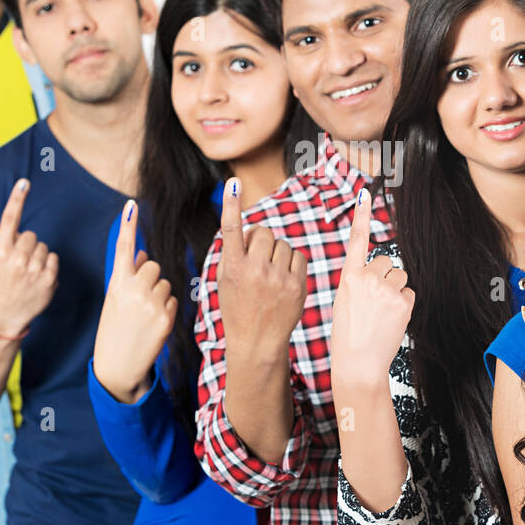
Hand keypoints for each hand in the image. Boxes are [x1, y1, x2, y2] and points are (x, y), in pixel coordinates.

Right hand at [0, 178, 58, 338]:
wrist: (4, 314)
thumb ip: (2, 239)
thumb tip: (18, 225)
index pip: (9, 219)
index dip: (17, 199)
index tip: (24, 182)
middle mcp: (16, 259)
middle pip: (31, 234)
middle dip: (26, 245)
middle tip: (18, 262)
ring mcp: (33, 271)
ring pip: (44, 246)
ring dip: (37, 256)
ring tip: (27, 272)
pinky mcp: (48, 280)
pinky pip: (54, 258)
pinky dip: (47, 265)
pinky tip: (37, 278)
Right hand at [93, 199, 178, 403]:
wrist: (118, 365)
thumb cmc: (114, 329)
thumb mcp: (115, 300)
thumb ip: (128, 276)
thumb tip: (141, 253)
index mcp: (117, 284)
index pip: (123, 249)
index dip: (127, 226)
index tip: (131, 204)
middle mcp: (134, 290)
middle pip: (153, 265)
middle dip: (150, 277)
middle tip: (140, 298)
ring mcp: (151, 304)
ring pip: (166, 283)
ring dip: (159, 294)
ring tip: (145, 314)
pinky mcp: (166, 318)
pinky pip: (174, 300)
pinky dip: (167, 309)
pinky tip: (154, 324)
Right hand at [216, 176, 306, 361]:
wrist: (257, 341)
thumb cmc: (238, 307)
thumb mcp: (226, 280)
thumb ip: (234, 253)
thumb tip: (249, 228)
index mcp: (232, 268)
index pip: (231, 230)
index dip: (231, 204)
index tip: (233, 183)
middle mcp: (254, 271)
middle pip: (264, 233)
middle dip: (262, 241)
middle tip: (257, 259)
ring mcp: (277, 278)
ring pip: (283, 244)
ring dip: (277, 253)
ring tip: (270, 274)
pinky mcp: (297, 285)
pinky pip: (298, 256)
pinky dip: (292, 263)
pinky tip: (284, 279)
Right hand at [329, 186, 412, 393]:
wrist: (358, 363)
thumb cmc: (348, 334)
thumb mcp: (344, 301)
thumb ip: (358, 281)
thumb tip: (380, 270)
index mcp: (348, 277)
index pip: (355, 240)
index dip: (361, 215)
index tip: (365, 194)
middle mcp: (367, 279)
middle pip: (387, 262)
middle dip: (385, 277)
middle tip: (374, 302)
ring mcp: (386, 290)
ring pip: (401, 276)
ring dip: (396, 290)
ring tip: (382, 313)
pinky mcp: (403, 302)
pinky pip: (410, 292)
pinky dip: (404, 304)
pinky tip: (392, 319)